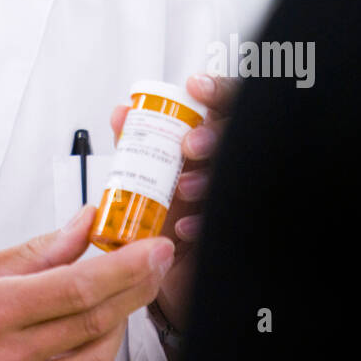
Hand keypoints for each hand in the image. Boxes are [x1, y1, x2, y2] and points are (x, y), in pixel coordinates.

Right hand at [0, 205, 174, 360]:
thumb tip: (81, 227)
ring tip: (114, 298)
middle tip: (149, 263)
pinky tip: (88, 338)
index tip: (152, 249)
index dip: (126, 266)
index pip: (78, 288)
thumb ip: (35, 251)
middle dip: (135, 288)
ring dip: (117, 326)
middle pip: (95, 323)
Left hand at [109, 74, 238, 336]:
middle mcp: (228, 163)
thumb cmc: (164, 215)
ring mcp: (237, 194)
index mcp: (210, 142)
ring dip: (207, 178)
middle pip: (240, 133)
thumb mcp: (148, 176)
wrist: (170, 273)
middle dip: (214, 135)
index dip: (217, 89)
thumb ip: (136, 142)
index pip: (227, 102)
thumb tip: (121, 113)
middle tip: (189, 146)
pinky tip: (186, 229)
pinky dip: (204, 222)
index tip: (196, 86)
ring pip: (239, 174)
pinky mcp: (236, 228)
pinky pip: (232, 218)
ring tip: (183, 190)